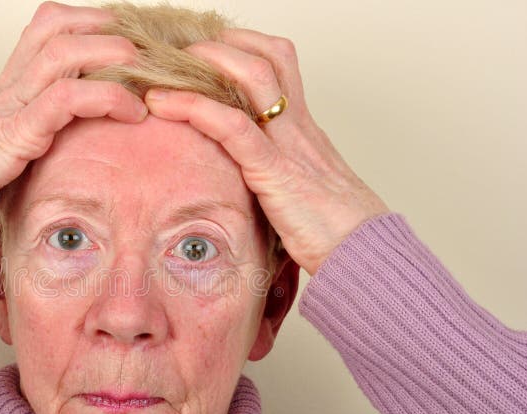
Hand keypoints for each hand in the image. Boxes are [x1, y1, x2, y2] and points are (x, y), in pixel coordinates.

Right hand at [0, 1, 147, 220]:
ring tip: (148, 70)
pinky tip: (132, 112)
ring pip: (65, 52)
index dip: (86, 24)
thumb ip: (28, 142)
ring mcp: (10, 104)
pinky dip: (107, 99)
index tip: (123, 37)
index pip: (46, 31)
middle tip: (146, 44)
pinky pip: (67, 99)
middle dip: (106, 27)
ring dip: (114, 55)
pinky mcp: (16, 132)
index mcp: (6, 86)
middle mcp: (8, 85)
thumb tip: (56, 155)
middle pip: (57, 26)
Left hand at [143, 29, 390, 275]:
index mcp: (303, 129)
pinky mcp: (276, 173)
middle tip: (181, 52)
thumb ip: (276, 173)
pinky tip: (166, 104)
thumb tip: (247, 180)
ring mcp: (289, 146)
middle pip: (267, 57)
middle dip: (220, 45)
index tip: (206, 49)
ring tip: (163, 73)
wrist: (363, 255)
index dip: (242, 46)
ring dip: (206, 65)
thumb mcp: (302, 190)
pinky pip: (234, 128)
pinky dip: (196, 108)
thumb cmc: (335, 231)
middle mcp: (298, 127)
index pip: (279, 63)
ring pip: (253, 78)